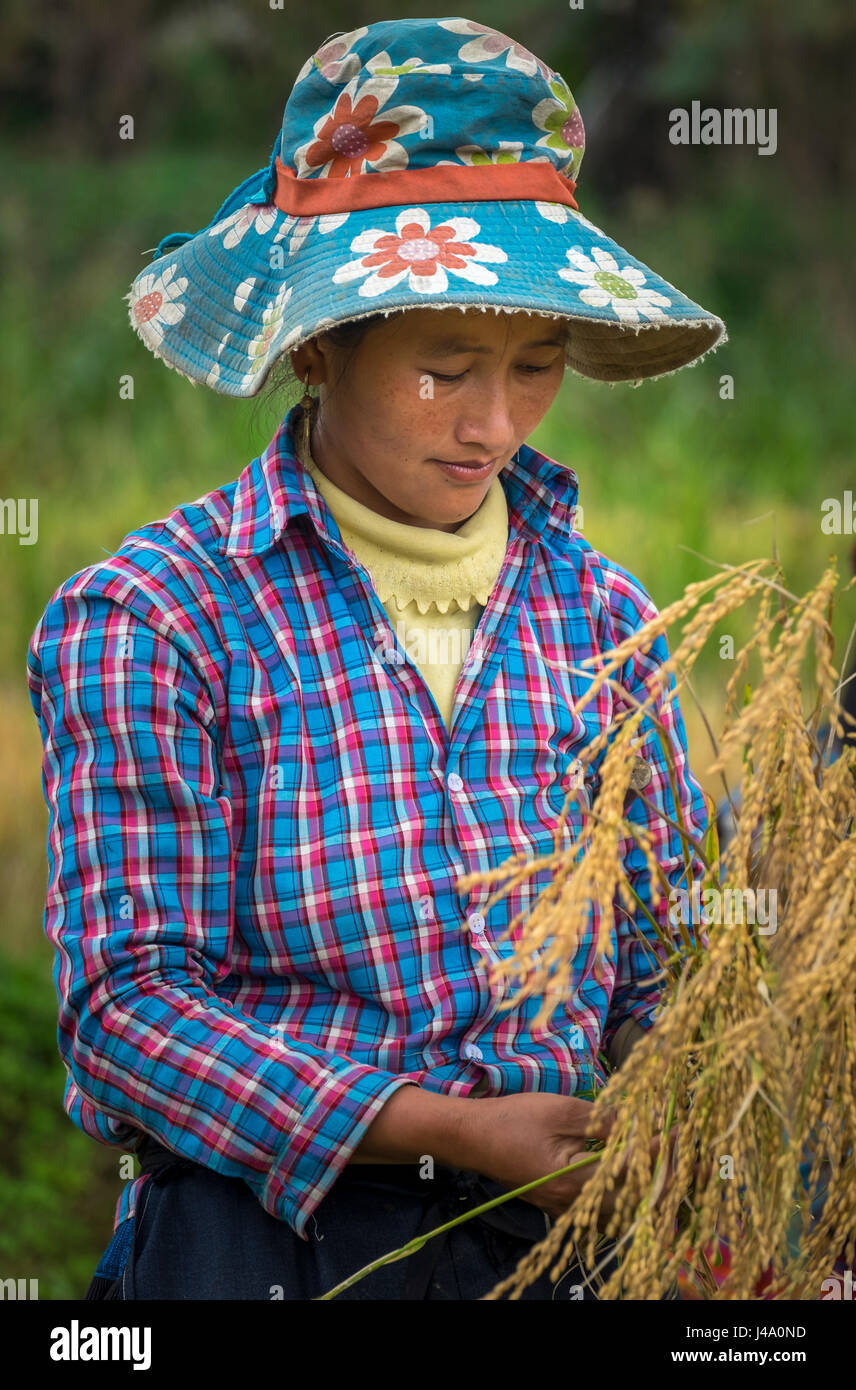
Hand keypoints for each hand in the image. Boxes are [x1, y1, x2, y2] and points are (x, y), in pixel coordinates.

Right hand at [462, 1093, 673, 1225]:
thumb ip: (604, 1119)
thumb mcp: (561, 1111)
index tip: (679, 1132)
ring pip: (617, 1213)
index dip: (660, 1151)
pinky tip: (624, 1176)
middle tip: (676, 1151)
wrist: (472, 1137)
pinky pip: (599, 1211)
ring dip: (640, 1192)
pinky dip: (618, 1196)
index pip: (632, 1171)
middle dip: (658, 1177)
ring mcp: (565, 1208)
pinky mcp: (557, 1204)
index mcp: (576, 1181)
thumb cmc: (514, 1119)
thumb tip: (643, 1120)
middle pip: (631, 1203)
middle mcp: (574, 1204)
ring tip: (657, 1165)